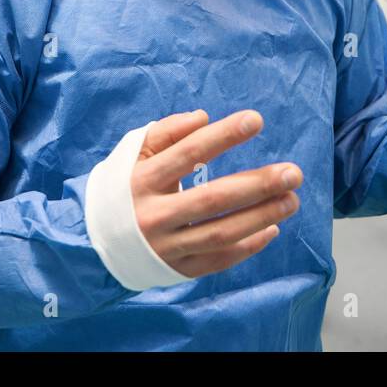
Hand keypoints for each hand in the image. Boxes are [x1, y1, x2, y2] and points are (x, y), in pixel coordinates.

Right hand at [132, 109, 301, 277]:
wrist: (93, 242)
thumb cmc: (123, 188)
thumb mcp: (133, 155)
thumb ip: (166, 132)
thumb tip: (202, 118)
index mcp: (143, 180)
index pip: (188, 153)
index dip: (223, 136)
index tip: (256, 120)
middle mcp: (155, 215)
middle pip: (213, 199)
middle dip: (257, 185)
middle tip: (293, 172)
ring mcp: (168, 246)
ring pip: (221, 233)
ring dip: (261, 216)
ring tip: (291, 199)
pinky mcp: (179, 269)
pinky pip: (219, 259)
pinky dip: (248, 246)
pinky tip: (272, 228)